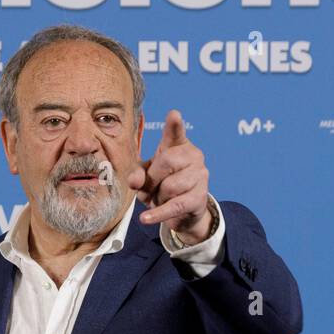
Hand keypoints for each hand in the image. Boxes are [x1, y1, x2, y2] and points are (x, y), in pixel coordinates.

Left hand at [127, 109, 211, 243]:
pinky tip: (146, 219)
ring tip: (161, 198)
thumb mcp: (146, 179)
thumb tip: (134, 181)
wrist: (183, 212)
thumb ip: (138, 175)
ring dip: (159, 197)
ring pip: (171, 186)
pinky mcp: (199, 197)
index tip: (174, 115)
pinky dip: (158, 214)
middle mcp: (193, 156)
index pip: (176, 133)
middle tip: (150, 188)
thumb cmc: (163, 187)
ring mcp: (200, 176)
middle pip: (167, 161)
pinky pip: (175, 206)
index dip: (174, 125)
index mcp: (178, 145)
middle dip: (153, 178)